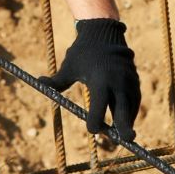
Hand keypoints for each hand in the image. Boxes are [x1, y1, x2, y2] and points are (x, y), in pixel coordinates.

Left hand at [42, 18, 141, 141]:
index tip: (92, 129)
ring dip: (129, 120)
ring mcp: (128, 80)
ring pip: (132, 106)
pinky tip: (128, 120)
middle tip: (127, 140)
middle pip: (123, 110)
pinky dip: (132, 110)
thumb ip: (57, 81)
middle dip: (125, 127)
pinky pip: (135, 99)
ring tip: (126, 134)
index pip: (99, 108)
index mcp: (100, 81)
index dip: (95, 122)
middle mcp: (117, 82)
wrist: (103, 33)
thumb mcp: (69, 66)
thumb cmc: (83, 52)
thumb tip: (39, 83)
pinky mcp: (135, 79)